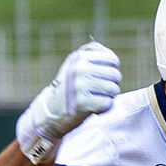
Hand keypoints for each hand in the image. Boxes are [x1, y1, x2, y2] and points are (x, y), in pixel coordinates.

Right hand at [17, 42, 121, 156]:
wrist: (51, 111)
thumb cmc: (69, 86)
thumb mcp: (76, 64)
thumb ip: (93, 54)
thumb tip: (112, 59)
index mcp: (78, 58)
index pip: (112, 59)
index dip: (112, 69)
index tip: (102, 77)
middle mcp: (78, 69)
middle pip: (115, 74)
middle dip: (111, 84)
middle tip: (99, 91)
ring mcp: (79, 86)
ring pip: (113, 89)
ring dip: (108, 97)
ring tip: (96, 98)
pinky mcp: (82, 103)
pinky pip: (107, 103)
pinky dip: (103, 108)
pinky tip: (92, 108)